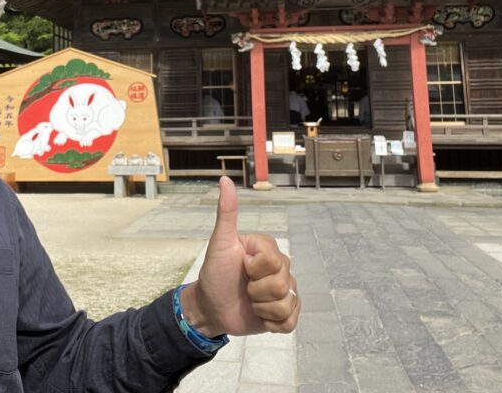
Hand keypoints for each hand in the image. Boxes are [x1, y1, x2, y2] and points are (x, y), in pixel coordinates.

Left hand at [179, 176, 298, 336]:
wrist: (210, 307)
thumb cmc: (214, 273)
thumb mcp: (219, 243)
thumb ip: (226, 213)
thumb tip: (224, 180)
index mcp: (268, 250)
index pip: (273, 261)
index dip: (254, 269)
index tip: (241, 267)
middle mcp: (281, 268)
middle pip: (282, 283)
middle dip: (257, 291)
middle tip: (244, 287)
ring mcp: (285, 291)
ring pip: (287, 303)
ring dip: (262, 308)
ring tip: (250, 302)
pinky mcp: (285, 314)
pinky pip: (290, 321)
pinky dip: (272, 322)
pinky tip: (260, 316)